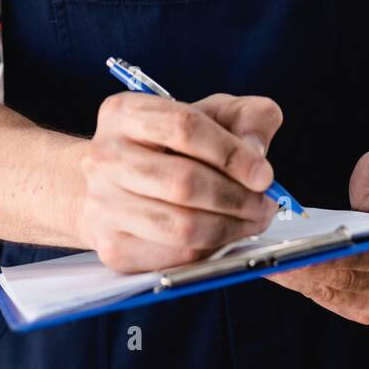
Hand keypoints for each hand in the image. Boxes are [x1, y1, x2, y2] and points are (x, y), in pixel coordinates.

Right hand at [78, 92, 282, 272]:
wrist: (110, 186)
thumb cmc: (167, 146)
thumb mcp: (208, 115)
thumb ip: (245, 116)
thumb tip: (256, 150)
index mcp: (125, 112)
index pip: (183, 126)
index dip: (231, 152)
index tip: (263, 173)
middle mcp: (104, 156)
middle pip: (183, 181)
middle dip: (237, 197)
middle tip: (265, 204)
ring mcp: (103, 205)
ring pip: (181, 225)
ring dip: (230, 227)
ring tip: (252, 220)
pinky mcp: (112, 247)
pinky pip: (175, 256)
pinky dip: (210, 249)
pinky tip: (223, 234)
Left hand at [263, 148, 368, 323]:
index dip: (339, 253)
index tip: (304, 246)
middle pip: (351, 279)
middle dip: (308, 266)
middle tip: (271, 255)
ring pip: (335, 292)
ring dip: (298, 277)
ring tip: (264, 260)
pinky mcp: (364, 309)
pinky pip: (327, 298)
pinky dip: (300, 282)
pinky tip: (274, 266)